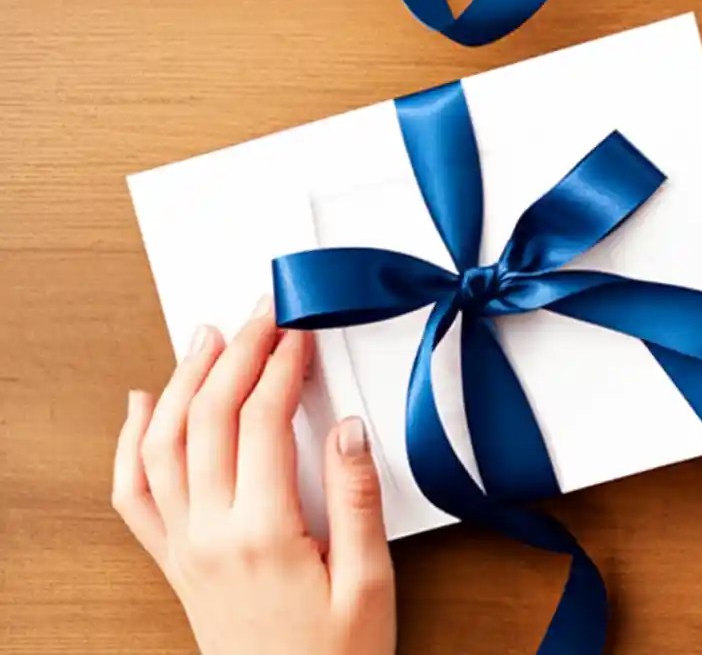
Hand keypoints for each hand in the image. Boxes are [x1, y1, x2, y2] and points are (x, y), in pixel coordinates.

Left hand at [113, 297, 395, 654]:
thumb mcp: (370, 584)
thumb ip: (359, 500)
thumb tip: (349, 430)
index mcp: (264, 534)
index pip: (263, 423)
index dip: (281, 366)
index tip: (299, 332)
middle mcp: (210, 534)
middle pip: (209, 418)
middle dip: (236, 355)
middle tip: (260, 315)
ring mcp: (184, 546)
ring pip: (164, 444)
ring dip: (184, 382)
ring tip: (207, 339)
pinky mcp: (175, 559)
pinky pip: (134, 493)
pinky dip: (132, 442)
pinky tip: (144, 407)